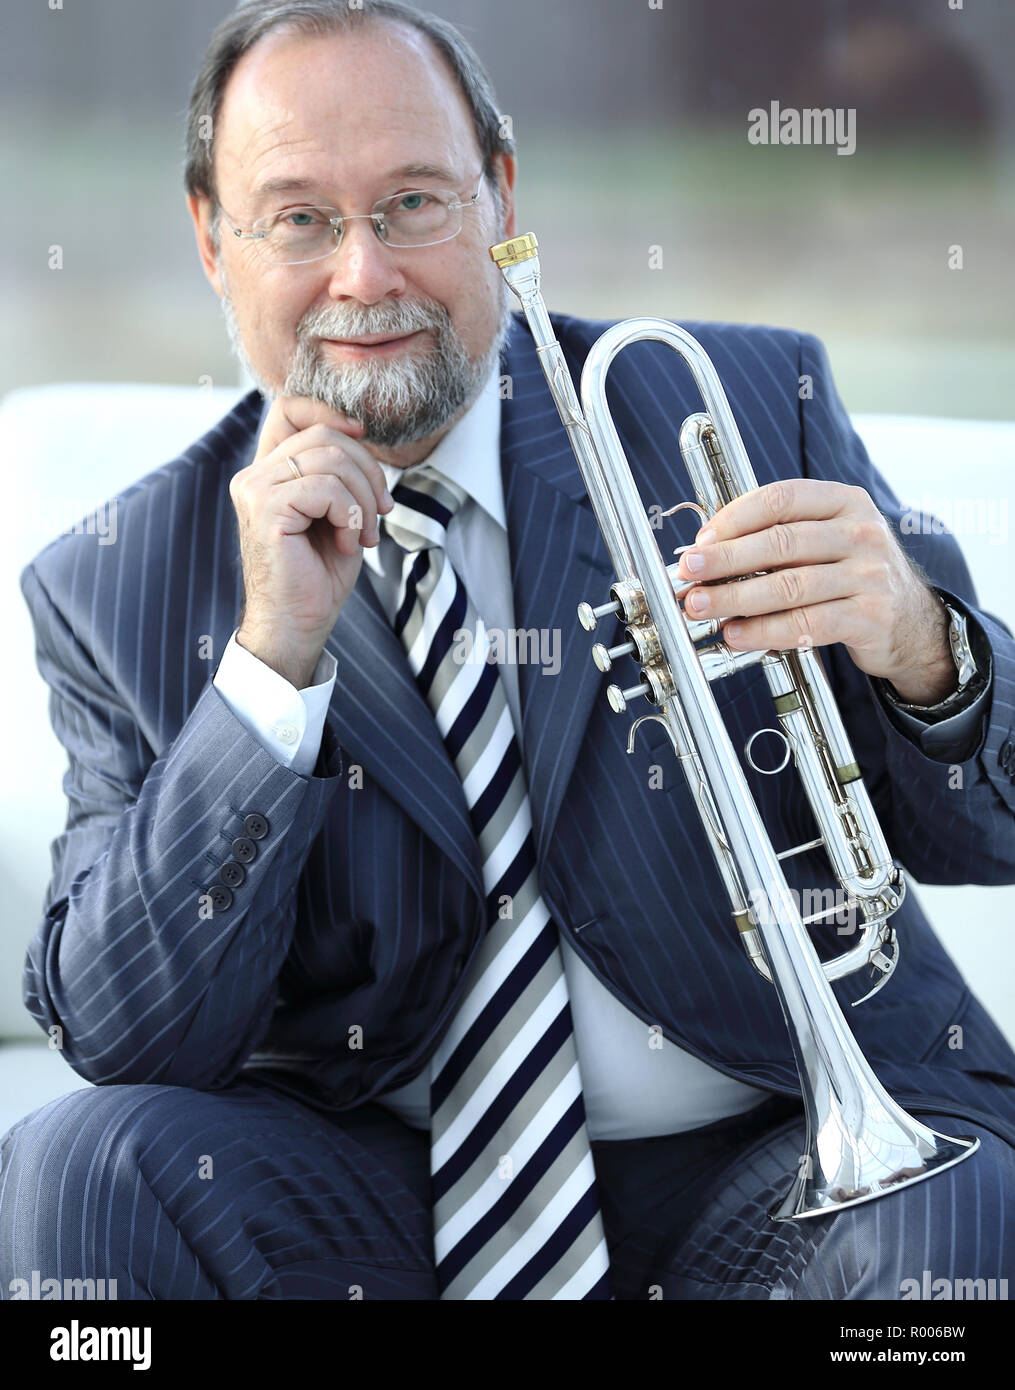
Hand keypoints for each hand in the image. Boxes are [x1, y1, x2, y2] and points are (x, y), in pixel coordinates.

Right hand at [230, 396, 393, 687]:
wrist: (298, 624)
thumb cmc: (318, 575)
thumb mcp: (336, 511)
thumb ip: (338, 471)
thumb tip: (359, 433)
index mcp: (268, 471)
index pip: (289, 409)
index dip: (330, 412)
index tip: (364, 439)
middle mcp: (254, 475)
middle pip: (326, 435)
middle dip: (369, 472)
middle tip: (380, 514)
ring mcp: (255, 490)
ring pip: (331, 459)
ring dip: (364, 499)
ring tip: (362, 533)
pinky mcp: (265, 511)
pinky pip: (326, 488)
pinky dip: (350, 515)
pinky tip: (347, 543)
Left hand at [674, 479, 956, 704]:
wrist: (910, 621)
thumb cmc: (852, 575)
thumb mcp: (827, 539)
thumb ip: (779, 536)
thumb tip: (709, 551)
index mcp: (844, 502)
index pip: (781, 499)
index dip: (734, 518)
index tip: (701, 540)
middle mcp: (861, 533)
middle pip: (780, 543)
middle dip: (725, 560)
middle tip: (688, 572)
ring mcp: (869, 575)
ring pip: (789, 586)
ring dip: (735, 598)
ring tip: (700, 606)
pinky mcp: (869, 617)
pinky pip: (807, 624)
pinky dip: (764, 631)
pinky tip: (736, 635)